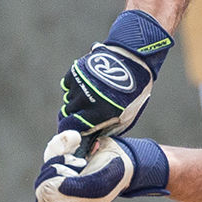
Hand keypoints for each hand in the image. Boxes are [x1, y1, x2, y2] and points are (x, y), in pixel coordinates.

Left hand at [33, 130, 168, 201]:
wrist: (123, 155)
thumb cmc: (113, 175)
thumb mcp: (94, 186)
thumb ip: (68, 191)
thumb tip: (43, 190)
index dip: (46, 195)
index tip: (59, 181)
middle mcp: (64, 196)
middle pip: (42, 185)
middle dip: (57, 172)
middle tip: (77, 168)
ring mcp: (62, 178)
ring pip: (46, 168)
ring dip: (62, 158)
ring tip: (81, 160)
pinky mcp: (63, 161)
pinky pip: (52, 151)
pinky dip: (63, 145)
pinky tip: (77, 145)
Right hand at [57, 10, 173, 139]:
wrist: (133, 61)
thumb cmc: (133, 93)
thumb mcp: (125, 117)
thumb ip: (107, 129)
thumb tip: (92, 140)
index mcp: (97, 114)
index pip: (71, 126)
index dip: (69, 128)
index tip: (72, 128)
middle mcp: (85, 100)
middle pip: (68, 112)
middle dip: (74, 113)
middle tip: (84, 110)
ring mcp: (79, 85)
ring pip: (69, 98)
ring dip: (76, 99)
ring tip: (92, 94)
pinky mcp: (75, 72)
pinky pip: (68, 85)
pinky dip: (74, 86)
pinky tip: (89, 83)